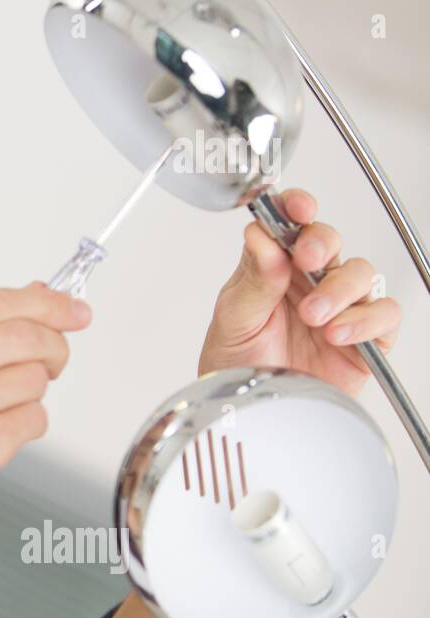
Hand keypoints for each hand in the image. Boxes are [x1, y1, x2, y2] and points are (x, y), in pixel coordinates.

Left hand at [198, 188, 400, 396]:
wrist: (250, 412)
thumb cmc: (236, 361)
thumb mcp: (233, 319)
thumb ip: (253, 280)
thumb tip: (262, 238)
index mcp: (273, 266)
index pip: (291, 223)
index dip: (297, 206)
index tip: (297, 206)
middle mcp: (309, 281)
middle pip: (331, 240)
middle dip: (322, 243)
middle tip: (306, 260)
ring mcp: (339, 306)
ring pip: (361, 274)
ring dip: (339, 290)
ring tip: (313, 316)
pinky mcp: (364, 338)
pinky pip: (384, 315)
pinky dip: (366, 321)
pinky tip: (338, 333)